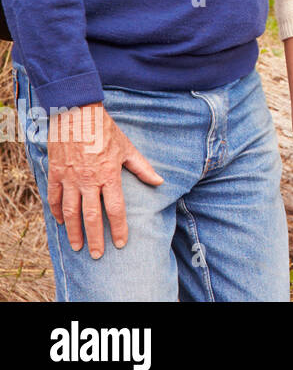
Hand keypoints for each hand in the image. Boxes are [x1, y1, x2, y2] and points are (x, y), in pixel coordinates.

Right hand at [46, 103, 163, 258]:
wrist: (78, 114)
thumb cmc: (105, 130)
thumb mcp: (127, 148)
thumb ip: (142, 168)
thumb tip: (160, 182)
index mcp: (109, 175)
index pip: (115, 209)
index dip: (118, 228)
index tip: (120, 243)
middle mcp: (89, 180)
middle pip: (91, 216)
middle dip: (95, 238)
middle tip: (97, 255)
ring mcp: (70, 178)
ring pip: (71, 212)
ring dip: (74, 231)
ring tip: (77, 246)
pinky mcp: (56, 173)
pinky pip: (55, 198)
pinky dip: (57, 212)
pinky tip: (61, 222)